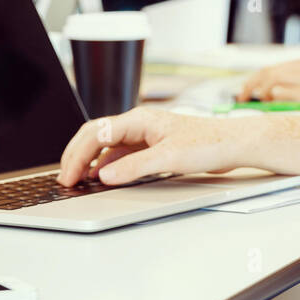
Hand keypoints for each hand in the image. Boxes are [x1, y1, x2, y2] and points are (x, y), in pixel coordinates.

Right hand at [57, 106, 247, 186]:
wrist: (234, 144)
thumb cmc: (209, 143)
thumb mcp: (168, 158)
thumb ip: (134, 167)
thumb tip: (104, 176)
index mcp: (140, 119)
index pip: (96, 133)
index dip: (77, 156)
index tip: (68, 176)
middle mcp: (139, 124)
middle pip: (96, 136)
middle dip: (77, 156)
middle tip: (66, 178)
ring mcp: (146, 135)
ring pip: (107, 146)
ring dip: (90, 161)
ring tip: (78, 180)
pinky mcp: (154, 146)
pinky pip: (121, 154)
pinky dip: (107, 165)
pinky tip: (103, 178)